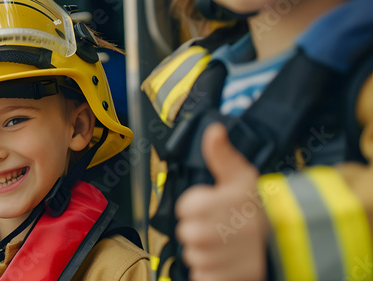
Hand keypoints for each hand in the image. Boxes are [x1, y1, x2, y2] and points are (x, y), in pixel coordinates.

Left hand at [176, 124, 266, 280]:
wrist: (290, 242)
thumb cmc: (262, 208)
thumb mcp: (243, 177)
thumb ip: (222, 155)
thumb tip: (214, 130)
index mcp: (208, 206)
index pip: (184, 208)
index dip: (199, 207)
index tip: (217, 207)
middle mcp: (209, 233)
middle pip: (187, 233)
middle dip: (202, 230)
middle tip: (225, 228)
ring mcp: (215, 258)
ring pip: (195, 256)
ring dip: (209, 252)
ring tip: (231, 244)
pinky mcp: (220, 278)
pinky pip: (202, 275)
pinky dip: (214, 272)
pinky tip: (230, 261)